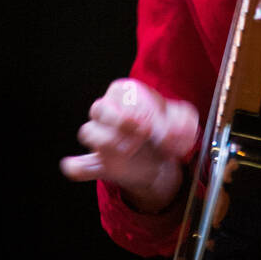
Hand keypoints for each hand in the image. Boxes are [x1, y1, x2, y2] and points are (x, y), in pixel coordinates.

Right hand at [59, 78, 198, 211]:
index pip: (122, 95)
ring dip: (108, 141)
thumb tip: (174, 133)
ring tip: (130, 149)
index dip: (139, 110)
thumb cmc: (166, 129)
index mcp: (124, 92)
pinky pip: (79, 165)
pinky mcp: (98, 162)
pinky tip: (81, 167)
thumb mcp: (182, 120)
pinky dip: (78, 167)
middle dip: (120, 120)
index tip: (152, 123)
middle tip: (143, 132)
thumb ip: (183, 122)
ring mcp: (99, 137)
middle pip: (99, 109)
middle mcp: (106, 111)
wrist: (162, 157)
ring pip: (89, 132)